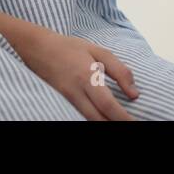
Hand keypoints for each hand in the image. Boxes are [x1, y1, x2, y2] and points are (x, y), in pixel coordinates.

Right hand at [7, 23, 139, 120]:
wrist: (37, 49)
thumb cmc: (70, 48)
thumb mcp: (98, 52)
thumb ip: (119, 71)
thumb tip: (134, 94)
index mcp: (87, 77)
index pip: (107, 104)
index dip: (122, 117)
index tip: (135, 123)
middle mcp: (75, 93)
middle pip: (97, 119)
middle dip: (115, 125)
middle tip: (132, 125)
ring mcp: (66, 100)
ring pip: (88, 121)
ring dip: (105, 123)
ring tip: (119, 121)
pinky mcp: (62, 104)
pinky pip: (80, 117)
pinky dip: (94, 120)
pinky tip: (104, 118)